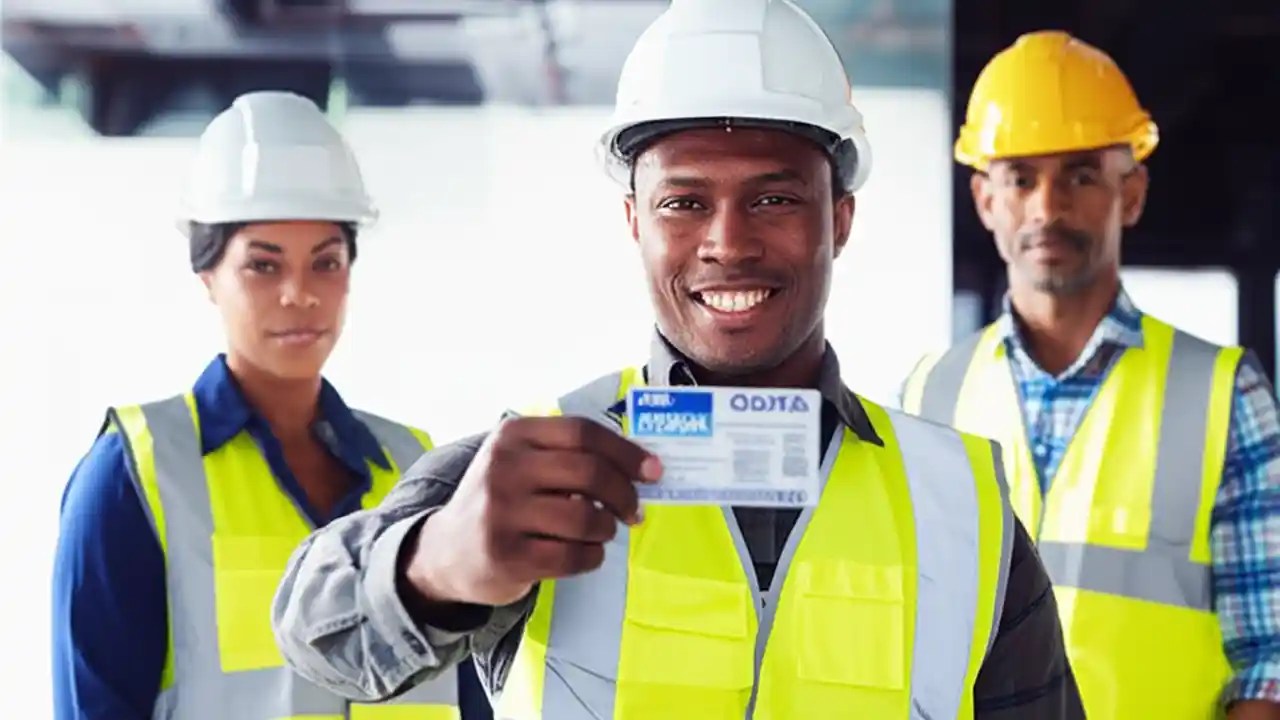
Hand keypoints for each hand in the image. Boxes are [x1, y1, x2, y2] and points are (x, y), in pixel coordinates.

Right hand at [405, 416, 662, 606]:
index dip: (626, 452)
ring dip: (606, 528)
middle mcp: (503, 468)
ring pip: (585, 519)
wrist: (446, 551)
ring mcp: (502, 513)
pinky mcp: (507, 556)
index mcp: (513, 435)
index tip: (653, 471)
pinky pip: (573, 557)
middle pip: (589, 472)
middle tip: (634, 510)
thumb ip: (568, 456)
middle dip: (624, 494)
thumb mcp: (521, 462)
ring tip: (602, 531)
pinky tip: (585, 554)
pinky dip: (592, 557)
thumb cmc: (501, 500)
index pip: (583, 432)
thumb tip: (641, 466)